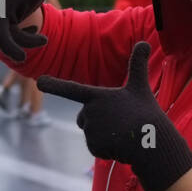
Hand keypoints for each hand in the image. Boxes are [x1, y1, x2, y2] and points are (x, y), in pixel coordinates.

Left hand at [37, 42, 191, 190]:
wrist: (152, 140)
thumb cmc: (145, 111)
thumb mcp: (140, 86)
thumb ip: (138, 65)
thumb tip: (145, 42)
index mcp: (96, 96)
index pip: (71, 89)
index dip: (55, 84)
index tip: (39, 81)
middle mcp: (89, 111)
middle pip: (84, 117)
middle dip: (98, 121)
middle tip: (120, 122)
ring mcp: (90, 129)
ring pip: (92, 133)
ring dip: (105, 136)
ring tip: (122, 133)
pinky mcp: (93, 146)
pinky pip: (96, 147)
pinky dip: (107, 148)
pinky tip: (120, 145)